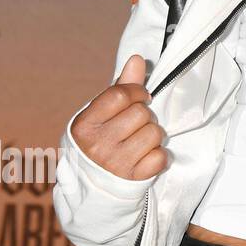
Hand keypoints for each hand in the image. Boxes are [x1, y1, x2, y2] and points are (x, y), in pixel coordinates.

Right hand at [69, 53, 167, 181]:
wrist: (92, 187)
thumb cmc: (100, 141)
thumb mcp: (102, 115)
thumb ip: (121, 87)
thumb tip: (137, 59)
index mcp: (84, 125)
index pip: (119, 95)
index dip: (137, 92)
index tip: (141, 97)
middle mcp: (96, 145)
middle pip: (141, 113)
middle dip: (144, 116)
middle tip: (135, 126)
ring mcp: (114, 164)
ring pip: (154, 133)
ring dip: (152, 136)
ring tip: (139, 142)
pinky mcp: (132, 179)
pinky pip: (161, 157)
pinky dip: (158, 156)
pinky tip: (144, 158)